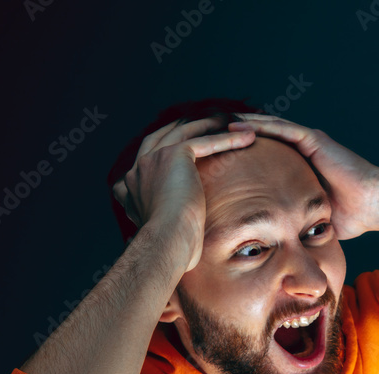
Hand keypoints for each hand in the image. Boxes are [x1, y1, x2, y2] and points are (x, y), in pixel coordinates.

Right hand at [111, 117, 254, 272]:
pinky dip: (227, 138)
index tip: (183, 143)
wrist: (166, 243)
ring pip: (184, 132)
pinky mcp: (174, 155)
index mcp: (130, 185)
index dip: (167, 146)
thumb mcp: (162, 231)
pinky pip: (204, 140)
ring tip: (230, 121)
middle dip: (185, 126)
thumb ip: (167, 221)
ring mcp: (154, 158)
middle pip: (163, 135)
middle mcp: (138, 168)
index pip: (148, 157)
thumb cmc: (169, 248)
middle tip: (206, 122)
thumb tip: (175, 232)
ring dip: (209, 125)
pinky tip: (248, 137)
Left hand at [227, 114, 378, 239]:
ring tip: (218, 124)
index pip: (263, 157)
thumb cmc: (350, 217)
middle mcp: (302, 150)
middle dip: (237, 136)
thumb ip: (294, 225)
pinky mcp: (315, 140)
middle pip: (263, 138)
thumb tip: (277, 249)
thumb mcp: (310, 221)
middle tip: (209, 135)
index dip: (241, 155)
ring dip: (245, 126)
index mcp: (300, 166)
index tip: (218, 158)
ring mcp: (309, 142)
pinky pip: (284, 129)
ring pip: (270, 128)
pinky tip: (242, 124)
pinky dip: (263, 126)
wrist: (372, 205)